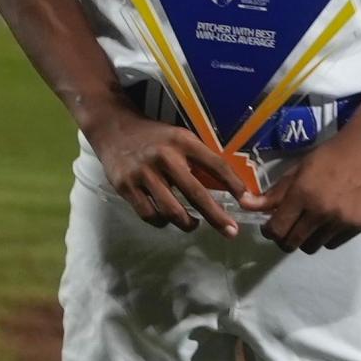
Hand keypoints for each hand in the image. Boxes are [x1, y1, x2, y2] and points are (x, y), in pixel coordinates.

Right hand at [91, 114, 244, 237]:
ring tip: (194, 224)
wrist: (113, 129)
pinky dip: (162, 222)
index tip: (247, 200)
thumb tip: (228, 186)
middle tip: (231, 231)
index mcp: (183, 141)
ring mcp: (143, 173)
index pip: (215, 164)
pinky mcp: (126, 186)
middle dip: (217, 216)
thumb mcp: (179, 138)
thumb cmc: (154, 137)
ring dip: (188, 223)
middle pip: (196, 193)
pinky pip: (149, 214)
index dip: (234, 183)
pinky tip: (167, 219)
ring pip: (172, 210)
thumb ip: (199, 159)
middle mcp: (164, 157)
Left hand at [242, 127, 360, 252]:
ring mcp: (341, 221)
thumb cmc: (328, 157)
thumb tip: (245, 205)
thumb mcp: (297, 170)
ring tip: (310, 222)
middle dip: (284, 239)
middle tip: (288, 228)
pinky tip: (329, 220)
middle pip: (292, 243)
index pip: (277, 229)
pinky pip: (332, 243)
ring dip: (306, 238)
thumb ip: (273, 194)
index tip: (270, 226)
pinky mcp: (357, 226)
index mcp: (303, 194)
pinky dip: (326, 236)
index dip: (269, 231)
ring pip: (313, 246)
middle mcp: (321, 211)